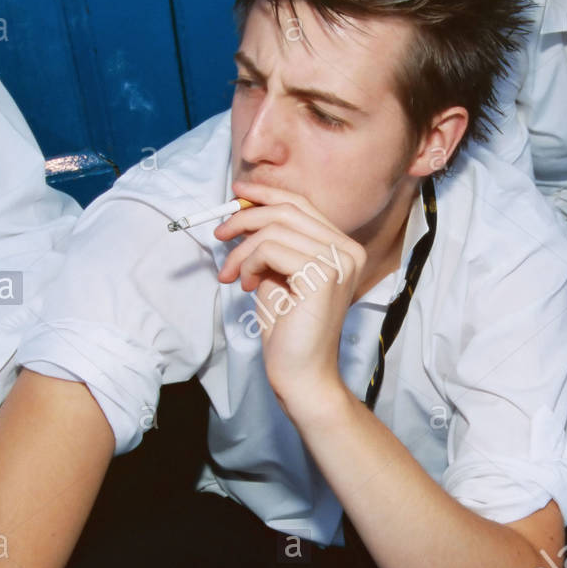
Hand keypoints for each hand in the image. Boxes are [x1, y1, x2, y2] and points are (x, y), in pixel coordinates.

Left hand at [214, 181, 366, 413]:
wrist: (301, 374)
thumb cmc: (288, 330)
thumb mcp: (277, 276)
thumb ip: (270, 245)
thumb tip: (244, 212)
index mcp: (342, 248)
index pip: (301, 205)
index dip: (266, 193)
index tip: (236, 194)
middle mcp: (347, 251)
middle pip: (288, 209)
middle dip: (245, 216)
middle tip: (219, 235)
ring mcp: (338, 262)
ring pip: (275, 228)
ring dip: (242, 249)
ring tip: (231, 274)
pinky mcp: (322, 277)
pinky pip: (271, 249)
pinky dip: (249, 262)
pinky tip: (246, 284)